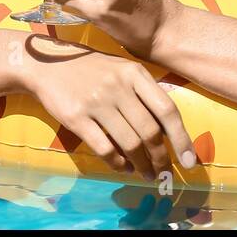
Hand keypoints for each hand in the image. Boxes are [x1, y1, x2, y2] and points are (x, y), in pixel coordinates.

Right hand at [18, 35, 197, 180]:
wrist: (46, 63)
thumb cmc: (90, 69)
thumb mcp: (121, 69)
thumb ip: (143, 93)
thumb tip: (167, 131)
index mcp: (135, 73)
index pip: (167, 110)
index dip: (182, 139)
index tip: (190, 161)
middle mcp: (119, 86)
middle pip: (150, 132)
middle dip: (161, 158)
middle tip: (163, 172)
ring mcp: (97, 102)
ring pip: (130, 143)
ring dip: (142, 164)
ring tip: (145, 173)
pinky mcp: (77, 117)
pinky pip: (104, 148)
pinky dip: (117, 163)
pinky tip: (122, 167)